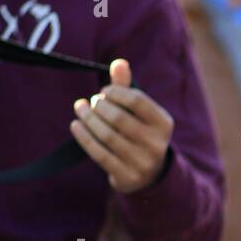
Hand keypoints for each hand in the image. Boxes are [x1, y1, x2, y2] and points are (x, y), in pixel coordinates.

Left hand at [69, 59, 173, 192]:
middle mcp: (157, 145)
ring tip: (80, 109)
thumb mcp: (139, 112)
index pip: (137, 100)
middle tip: (92, 103)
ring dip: (88, 119)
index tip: (104, 92)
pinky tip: (76, 126)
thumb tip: (119, 63)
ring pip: (107, 136)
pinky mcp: (127, 176)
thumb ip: (127, 89)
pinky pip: (99, 153)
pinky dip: (84, 137)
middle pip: (119, 118)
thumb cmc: (139, 132)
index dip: (115, 92)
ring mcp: (142, 163)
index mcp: (164, 124)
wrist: (147, 174)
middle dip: (100, 107)